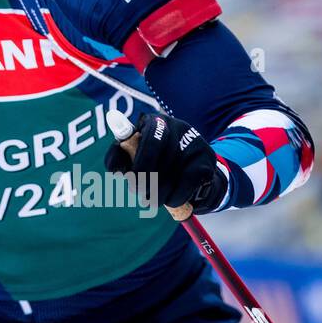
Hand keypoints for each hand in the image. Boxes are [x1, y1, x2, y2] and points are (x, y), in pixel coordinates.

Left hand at [105, 111, 226, 216]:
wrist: (198, 173)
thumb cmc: (160, 164)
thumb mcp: (140, 157)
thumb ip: (123, 158)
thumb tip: (115, 169)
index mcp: (152, 122)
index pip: (132, 134)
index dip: (125, 158)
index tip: (125, 177)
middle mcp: (173, 124)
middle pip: (150, 149)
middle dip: (141, 176)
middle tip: (139, 192)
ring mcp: (192, 139)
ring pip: (167, 169)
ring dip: (157, 192)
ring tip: (153, 201)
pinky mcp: (206, 157)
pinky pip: (186, 181)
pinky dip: (175, 196)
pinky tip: (171, 201)